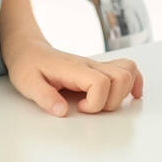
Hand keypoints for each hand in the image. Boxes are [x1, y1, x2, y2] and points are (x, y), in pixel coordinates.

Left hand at [4, 35, 142, 115]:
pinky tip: (130, 95)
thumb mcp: (27, 84)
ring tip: (103, 104)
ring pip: (128, 71)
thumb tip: (62, 111)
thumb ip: (44, 97)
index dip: (95, 102)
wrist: (28, 50)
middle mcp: (90, 64)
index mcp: (73, 68)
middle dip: (112, 101)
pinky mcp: (99, 68)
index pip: (100, 82)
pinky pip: (127, 68)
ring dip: (123, 93)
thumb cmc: (27, 66)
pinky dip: (134, 82)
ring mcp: (97, 65)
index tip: (80, 109)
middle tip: (90, 108)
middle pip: (121, 77)